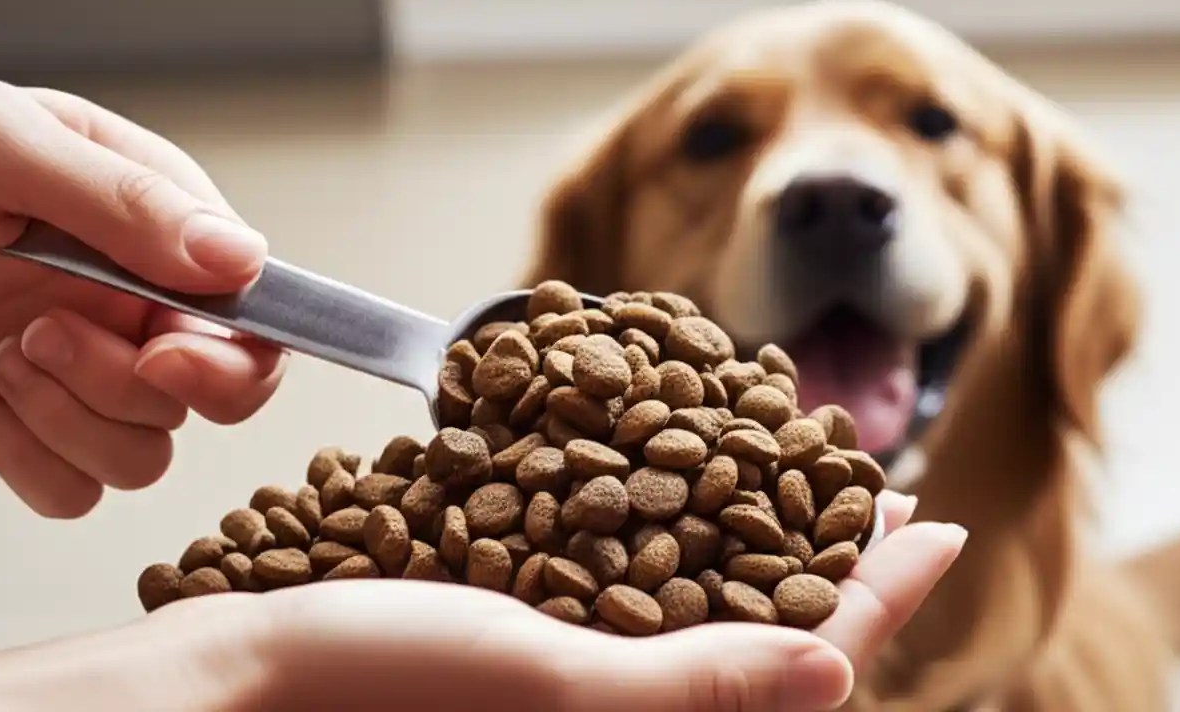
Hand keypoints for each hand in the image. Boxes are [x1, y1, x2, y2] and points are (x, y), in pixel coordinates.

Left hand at [0, 73, 285, 517]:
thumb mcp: (1, 147)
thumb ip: (127, 201)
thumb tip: (239, 262)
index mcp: (150, 228)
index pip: (251, 314)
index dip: (232, 355)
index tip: (164, 358)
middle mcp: (130, 306)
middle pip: (214, 397)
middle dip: (137, 390)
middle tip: (51, 336)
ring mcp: (81, 371)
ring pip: (146, 453)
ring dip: (73, 417)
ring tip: (6, 349)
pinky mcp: (25, 428)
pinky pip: (74, 490)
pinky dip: (36, 460)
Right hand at [0, 492, 963, 711]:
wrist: (238, 682)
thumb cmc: (372, 689)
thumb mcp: (548, 686)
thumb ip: (692, 690)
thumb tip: (836, 671)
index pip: (801, 671)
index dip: (882, 599)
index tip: (941, 525)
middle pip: (767, 643)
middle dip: (837, 571)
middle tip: (889, 502)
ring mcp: (576, 674)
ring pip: (705, 610)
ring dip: (765, 545)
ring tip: (813, 488)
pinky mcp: (531, 638)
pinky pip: (633, 591)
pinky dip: (678, 535)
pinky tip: (692, 489)